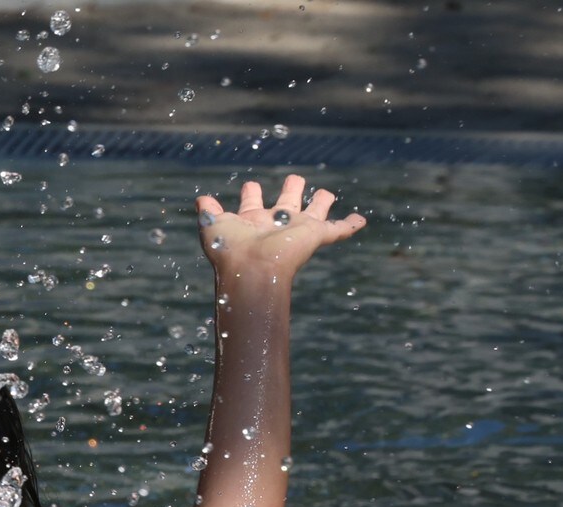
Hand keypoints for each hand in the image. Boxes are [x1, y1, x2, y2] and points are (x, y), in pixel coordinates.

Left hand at [195, 175, 364, 282]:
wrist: (252, 270)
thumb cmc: (230, 251)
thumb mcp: (212, 226)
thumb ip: (208, 212)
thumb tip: (201, 198)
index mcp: (253, 221)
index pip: (254, 202)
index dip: (252, 193)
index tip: (251, 186)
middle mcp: (277, 224)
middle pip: (288, 202)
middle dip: (291, 189)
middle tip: (295, 180)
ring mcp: (298, 229)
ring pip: (315, 211)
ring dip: (321, 202)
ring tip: (326, 194)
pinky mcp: (316, 235)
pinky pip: (338, 230)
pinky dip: (350, 225)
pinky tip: (360, 220)